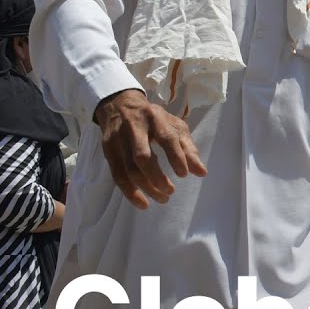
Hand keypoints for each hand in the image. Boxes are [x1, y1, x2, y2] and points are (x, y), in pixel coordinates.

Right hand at [93, 89, 205, 209]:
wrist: (120, 105)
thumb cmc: (154, 119)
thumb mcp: (174, 126)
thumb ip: (188, 148)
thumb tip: (202, 173)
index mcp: (156, 118)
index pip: (166, 138)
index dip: (176, 157)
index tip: (184, 175)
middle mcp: (134, 127)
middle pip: (142, 157)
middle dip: (157, 178)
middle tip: (171, 191)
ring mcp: (118, 140)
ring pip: (129, 169)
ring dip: (146, 188)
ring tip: (162, 198)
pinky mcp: (108, 151)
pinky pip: (117, 176)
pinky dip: (130, 192)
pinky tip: (143, 203)